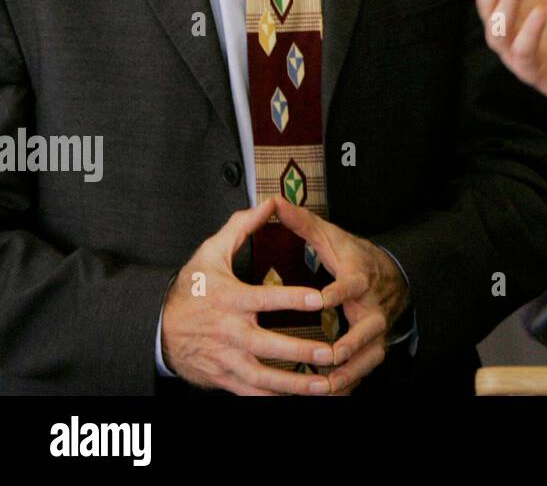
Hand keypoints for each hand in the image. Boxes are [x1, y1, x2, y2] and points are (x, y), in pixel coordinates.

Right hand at [160, 199, 335, 394]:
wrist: (156, 329)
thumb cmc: (189, 290)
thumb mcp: (209, 253)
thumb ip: (241, 227)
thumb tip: (269, 203)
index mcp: (230, 300)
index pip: (266, 299)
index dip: (294, 299)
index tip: (321, 299)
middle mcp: (230, 333)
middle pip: (270, 346)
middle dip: (302, 352)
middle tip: (331, 353)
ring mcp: (227, 360)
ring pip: (265, 378)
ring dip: (296, 385)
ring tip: (325, 385)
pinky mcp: (225, 379)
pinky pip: (253, 394)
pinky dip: (276, 399)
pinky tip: (300, 400)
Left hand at [272, 196, 410, 395]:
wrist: (392, 275)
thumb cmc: (354, 258)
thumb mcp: (332, 237)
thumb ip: (302, 223)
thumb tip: (274, 202)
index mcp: (360, 277)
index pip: (352, 283)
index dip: (337, 292)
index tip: (321, 299)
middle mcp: (372, 306)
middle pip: (369, 327)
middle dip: (350, 344)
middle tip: (330, 356)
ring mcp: (376, 330)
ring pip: (370, 355)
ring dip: (350, 372)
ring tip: (328, 387)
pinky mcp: (374, 347)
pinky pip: (364, 371)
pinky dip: (350, 385)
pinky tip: (330, 397)